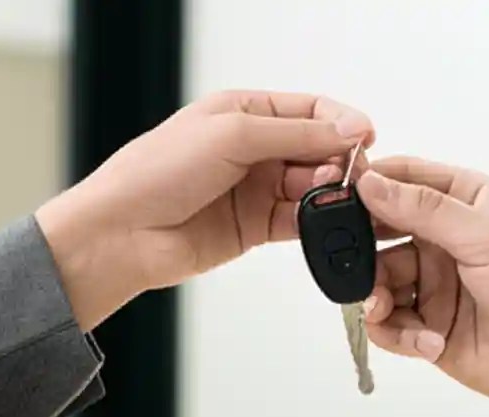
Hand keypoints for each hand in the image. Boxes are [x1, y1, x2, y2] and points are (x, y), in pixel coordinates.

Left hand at [35, 90, 373, 329]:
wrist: (121, 235)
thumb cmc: (155, 174)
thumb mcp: (232, 135)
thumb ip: (295, 133)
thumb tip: (348, 130)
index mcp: (243, 112)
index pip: (309, 110)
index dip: (342, 122)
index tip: (366, 137)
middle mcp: (252, 149)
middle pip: (318, 149)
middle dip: (339, 159)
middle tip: (352, 173)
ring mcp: (255, 189)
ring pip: (313, 186)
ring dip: (330, 191)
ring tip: (334, 198)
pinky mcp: (255, 227)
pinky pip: (300, 221)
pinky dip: (317, 221)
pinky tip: (324, 221)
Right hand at [347, 156, 488, 416]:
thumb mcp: (487, 236)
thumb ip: (425, 209)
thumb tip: (370, 182)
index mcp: (463, 202)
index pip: (401, 178)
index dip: (366, 184)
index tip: (334, 197)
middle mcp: (443, 240)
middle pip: (376, 233)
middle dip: (359, 250)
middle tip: (355, 267)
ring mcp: (434, 285)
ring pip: (377, 282)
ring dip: (376, 297)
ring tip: (389, 310)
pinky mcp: (429, 328)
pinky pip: (389, 325)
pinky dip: (396, 334)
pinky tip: (427, 343)